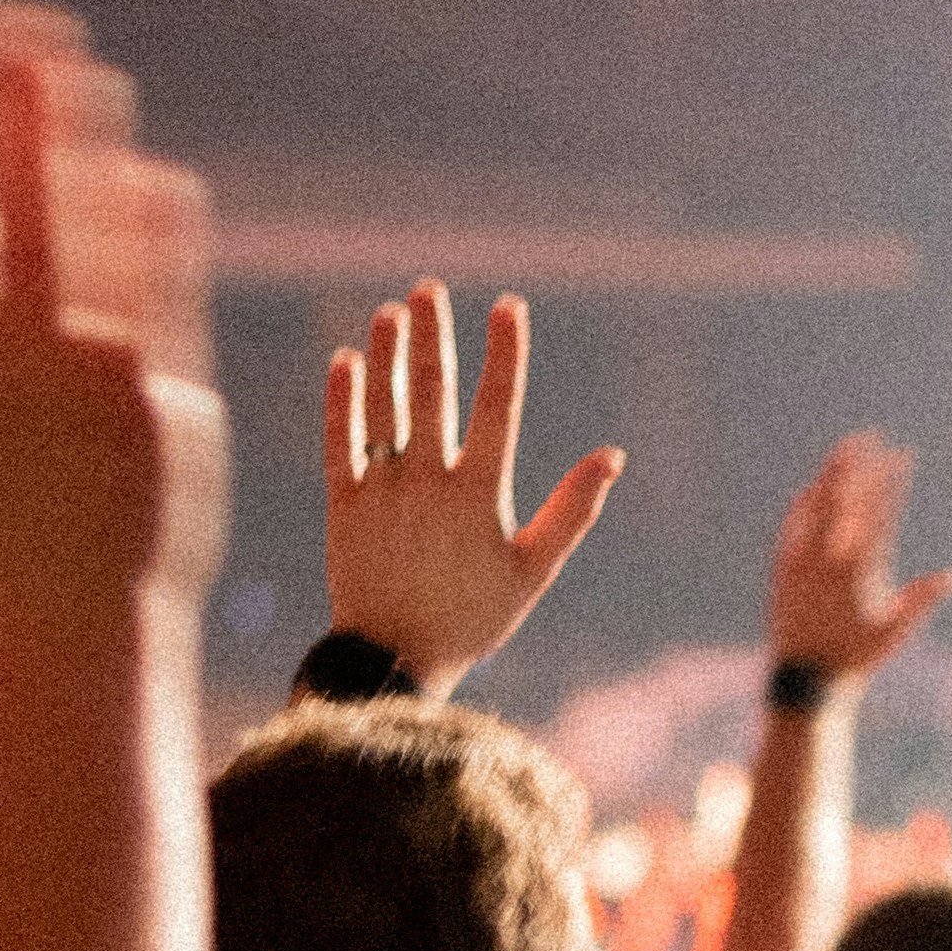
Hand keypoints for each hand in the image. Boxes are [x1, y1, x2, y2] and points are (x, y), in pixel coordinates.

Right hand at [0, 5, 228, 627]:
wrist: (65, 644)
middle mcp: (16, 357)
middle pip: (4, 194)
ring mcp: (99, 373)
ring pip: (90, 220)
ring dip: (78, 132)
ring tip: (69, 62)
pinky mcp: (169, 394)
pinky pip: (165, 283)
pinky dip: (153, 221)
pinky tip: (146, 170)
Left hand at [324, 280, 620, 696]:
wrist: (394, 662)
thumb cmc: (473, 618)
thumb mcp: (533, 571)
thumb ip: (572, 511)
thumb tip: (612, 456)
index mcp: (478, 495)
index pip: (497, 407)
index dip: (505, 353)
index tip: (508, 306)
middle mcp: (426, 484)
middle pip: (431, 391)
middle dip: (433, 335)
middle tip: (430, 289)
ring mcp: (380, 492)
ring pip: (382, 408)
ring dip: (386, 354)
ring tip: (391, 311)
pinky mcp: (342, 506)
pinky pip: (338, 442)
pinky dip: (342, 400)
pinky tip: (346, 360)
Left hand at [768, 436, 951, 690]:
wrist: (805, 680)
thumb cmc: (856, 657)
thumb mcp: (896, 628)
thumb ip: (926, 596)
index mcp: (860, 570)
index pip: (880, 511)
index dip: (893, 479)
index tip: (905, 456)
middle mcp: (828, 559)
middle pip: (845, 498)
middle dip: (860, 464)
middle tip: (873, 437)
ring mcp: (801, 560)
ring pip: (815, 504)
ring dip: (831, 474)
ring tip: (845, 448)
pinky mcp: (781, 568)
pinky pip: (792, 524)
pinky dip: (804, 502)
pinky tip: (812, 487)